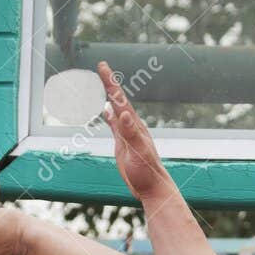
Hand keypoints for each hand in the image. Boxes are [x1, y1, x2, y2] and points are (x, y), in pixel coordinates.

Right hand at [99, 61, 170, 202]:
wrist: (152, 188)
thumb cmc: (147, 172)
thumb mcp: (138, 152)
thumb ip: (131, 133)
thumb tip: (123, 113)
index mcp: (133, 125)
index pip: (120, 99)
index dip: (110, 82)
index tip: (102, 66)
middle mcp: (131, 126)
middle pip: (118, 99)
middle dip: (109, 82)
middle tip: (101, 65)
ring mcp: (127, 135)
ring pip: (115, 110)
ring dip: (109, 96)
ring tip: (103, 83)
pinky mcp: (123, 144)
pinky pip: (114, 125)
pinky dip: (108, 116)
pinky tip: (105, 111)